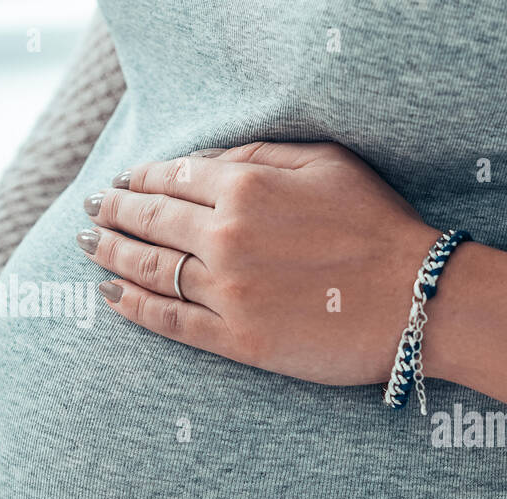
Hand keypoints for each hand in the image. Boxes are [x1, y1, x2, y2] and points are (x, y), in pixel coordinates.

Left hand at [79, 141, 442, 385]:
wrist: (417, 299)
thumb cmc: (380, 227)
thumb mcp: (328, 162)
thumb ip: (262, 152)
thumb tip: (208, 159)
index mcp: (245, 185)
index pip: (171, 178)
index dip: (138, 179)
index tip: (121, 183)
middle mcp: (225, 235)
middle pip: (149, 221)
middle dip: (113, 213)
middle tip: (92, 212)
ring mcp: (228, 291)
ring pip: (150, 270)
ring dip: (111, 255)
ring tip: (90, 247)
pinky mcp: (238, 339)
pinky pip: (171, 322)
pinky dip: (135, 307)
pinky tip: (113, 296)